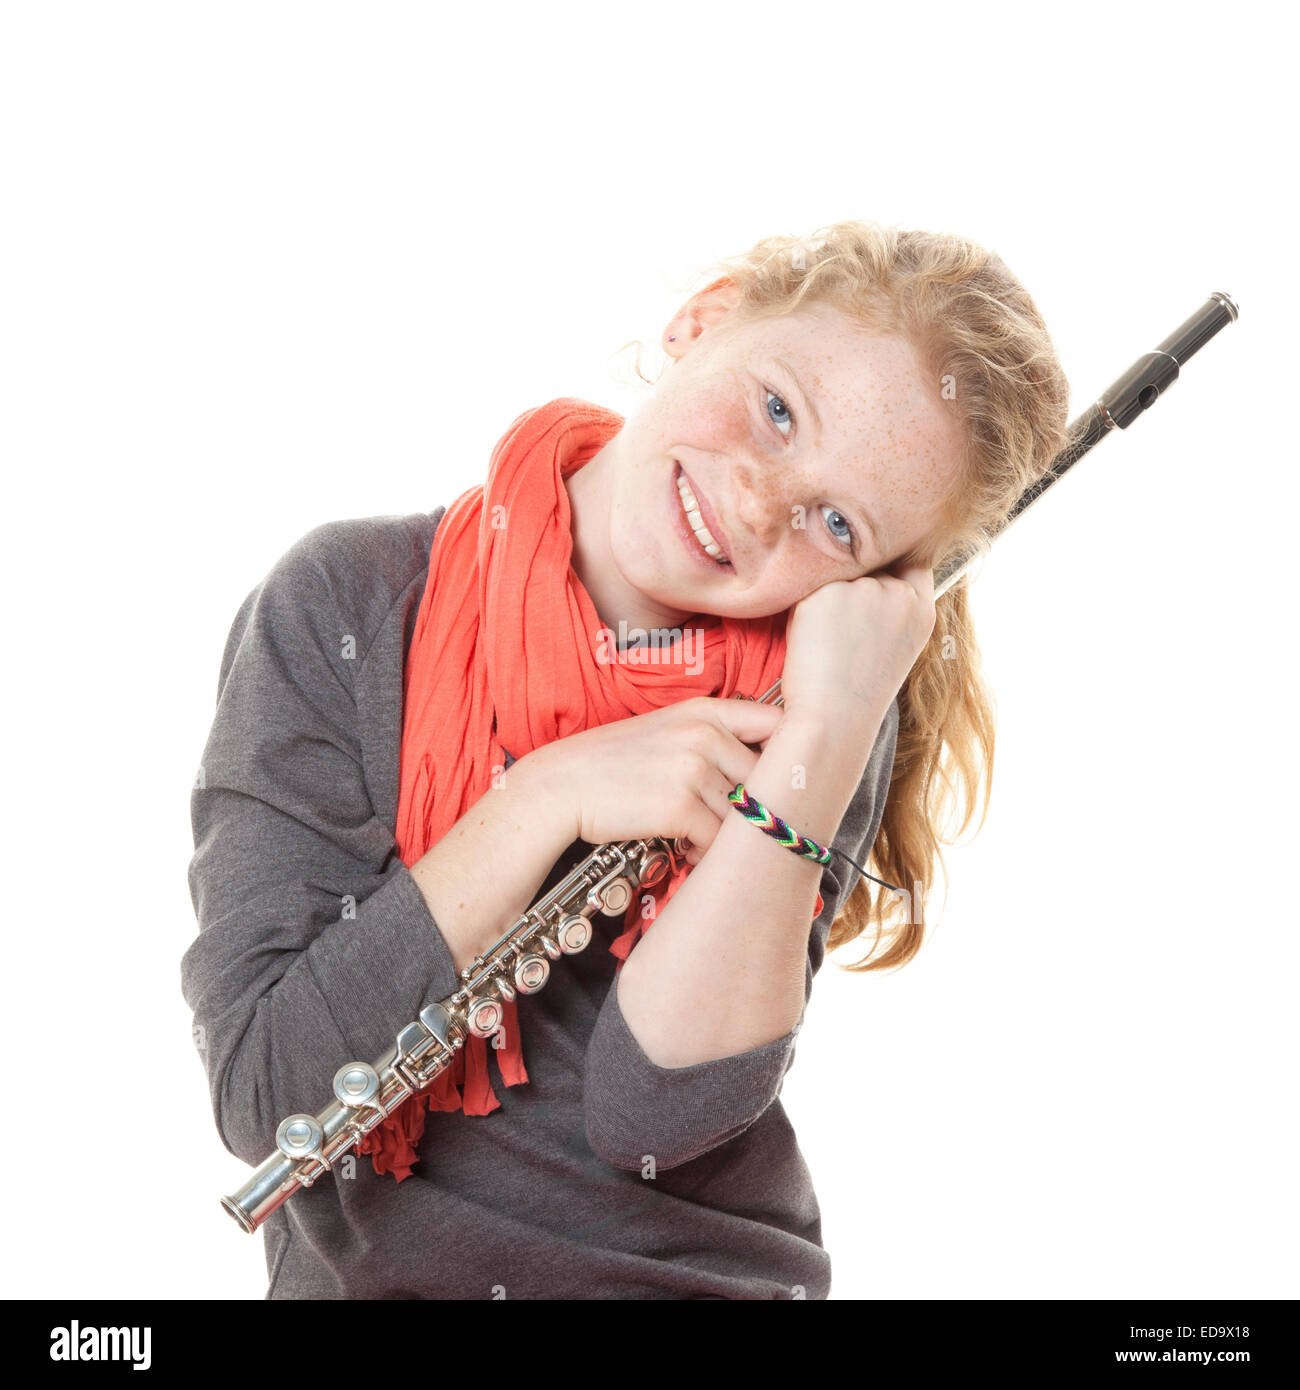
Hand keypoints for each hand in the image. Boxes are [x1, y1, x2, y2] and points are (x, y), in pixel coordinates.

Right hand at [520, 696, 782, 864]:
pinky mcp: (680, 806)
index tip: (783, 781)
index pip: (778, 726)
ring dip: (725, 834)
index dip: (788, 757)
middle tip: (729, 823)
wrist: (560, 787)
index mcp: (706, 711)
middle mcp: (705, 734)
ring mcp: (694, 769)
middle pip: (765, 780)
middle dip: (751, 809)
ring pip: (742, 816)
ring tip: (695, 834)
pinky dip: (704, 852)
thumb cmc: (613, 765)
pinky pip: (718, 841)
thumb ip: (715, 739)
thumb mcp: (667, 731)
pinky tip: (682, 846)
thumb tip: (770, 769)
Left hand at [780, 561, 935, 724]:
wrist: (833, 719)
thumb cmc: (856, 692)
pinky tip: (810, 642)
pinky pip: (807, 588)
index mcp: (921, 609)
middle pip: (868, 569)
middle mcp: (898, 593)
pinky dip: (802, 610)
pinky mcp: (828, 591)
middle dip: (852, 589)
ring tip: (826, 643)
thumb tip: (866, 577)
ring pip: (836, 577)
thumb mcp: (892, 646)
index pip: (913, 562)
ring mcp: (864, 589)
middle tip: (840, 632)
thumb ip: (890, 608)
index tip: (874, 578)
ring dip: (825, 598)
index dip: (890, 566)